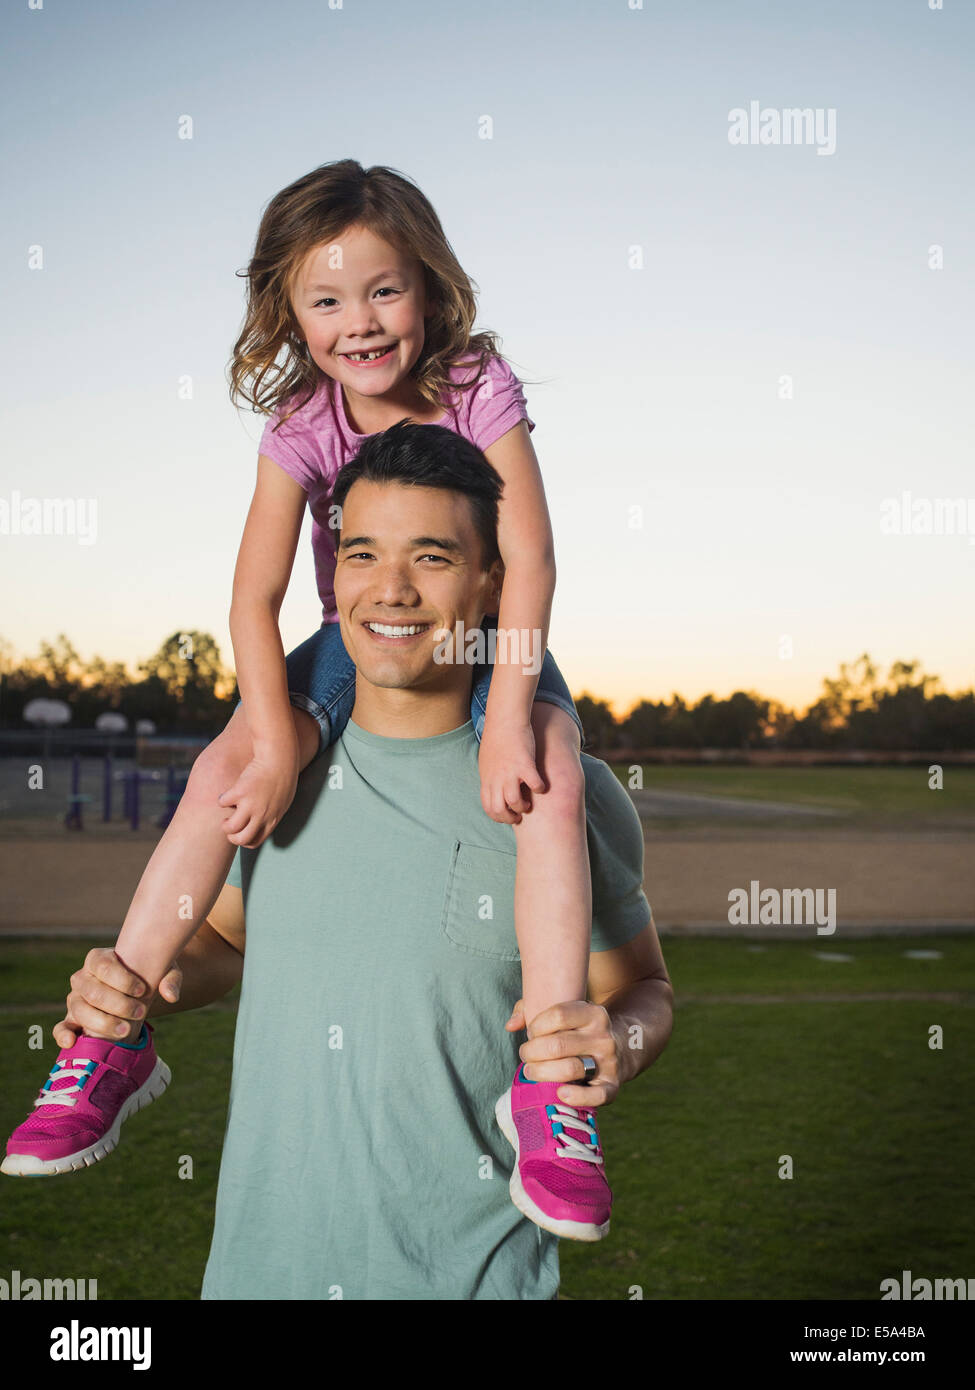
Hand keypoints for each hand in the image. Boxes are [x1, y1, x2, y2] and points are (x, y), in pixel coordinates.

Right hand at [52, 949, 182, 1048]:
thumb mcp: (162, 971)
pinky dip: (64, 1035)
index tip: (143, 990)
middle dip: (118, 1005)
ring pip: (81, 1011)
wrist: (136, 993)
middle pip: (93, 992)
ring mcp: (75, 999)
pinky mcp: (72, 1020)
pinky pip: (61, 1028)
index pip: (103, 966)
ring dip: (104, 1022)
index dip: (122, 979)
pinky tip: (73, 1042)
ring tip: (127, 1030)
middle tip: (141, 1013)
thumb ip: (170, 978)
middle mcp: (82, 978)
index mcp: (98, 959)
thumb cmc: (146, 976)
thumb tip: (171, 996)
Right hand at [217, 739, 298, 847]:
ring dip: (224, 824)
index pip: (255, 841)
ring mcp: (250, 805)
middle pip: (241, 839)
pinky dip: (222, 799)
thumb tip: (262, 819)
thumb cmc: (283, 775)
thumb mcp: (283, 799)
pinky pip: (223, 803)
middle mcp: (262, 815)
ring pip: (230, 828)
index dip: (243, 840)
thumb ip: (272, 812)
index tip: (240, 831)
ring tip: (226, 814)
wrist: (279, 757)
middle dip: (232, 836)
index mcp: (273, 819)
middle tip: (229, 825)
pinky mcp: (240, 793)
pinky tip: (228, 792)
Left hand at [478, 720, 545, 824]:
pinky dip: (540, 789)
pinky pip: (535, 785)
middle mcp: (496, 779)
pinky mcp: (525, 764)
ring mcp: (510, 772)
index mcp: (487, 779)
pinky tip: (542, 785)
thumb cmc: (497, 739)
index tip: (509, 815)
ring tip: (529, 802)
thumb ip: (491, 777)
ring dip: (523, 806)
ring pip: (514, 802)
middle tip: (520, 813)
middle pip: (499, 810)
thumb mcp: (487, 762)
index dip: (499, 817)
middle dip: (511, 817)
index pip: (489, 808)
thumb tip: (495, 788)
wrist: (504, 720)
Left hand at [504, 997, 620, 1108]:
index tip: (531, 1033)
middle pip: (558, 1045)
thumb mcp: (566, 1013)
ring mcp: (609, 1062)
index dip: (536, 1026)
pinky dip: (576, 1097)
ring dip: (542, 1073)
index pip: (559, 1015)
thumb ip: (532, 1010)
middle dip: (532, 1053)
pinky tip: (560, 1093)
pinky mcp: (612, 1086)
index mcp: (593, 1013)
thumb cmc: (579, 1031)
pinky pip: (596, 1095)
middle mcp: (604, 1036)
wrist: (621, 1048)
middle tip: (525, 1056)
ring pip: (570, 1069)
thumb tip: (511, 1025)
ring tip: (531, 1071)